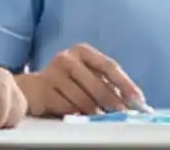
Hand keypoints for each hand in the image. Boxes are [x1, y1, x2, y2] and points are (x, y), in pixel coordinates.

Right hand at [22, 43, 146, 116]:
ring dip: (96, 112)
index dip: (126, 84)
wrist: (30, 89)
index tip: (139, 99)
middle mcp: (68, 58)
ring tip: (104, 118)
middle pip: (97, 84)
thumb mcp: (84, 75)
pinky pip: (67, 106)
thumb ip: (104, 83)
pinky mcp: (44, 89)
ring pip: (83, 98)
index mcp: (82, 51)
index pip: (110, 67)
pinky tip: (82, 117)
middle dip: (113, 102)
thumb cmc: (64, 82)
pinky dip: (77, 114)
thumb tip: (130, 100)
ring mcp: (54, 72)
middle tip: (124, 114)